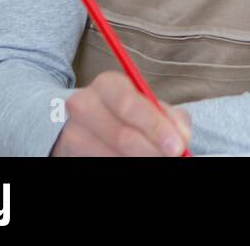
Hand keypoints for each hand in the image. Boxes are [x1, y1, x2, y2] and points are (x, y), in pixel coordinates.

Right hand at [52, 71, 191, 155]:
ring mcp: (72, 131)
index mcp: (107, 84)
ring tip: (156, 160)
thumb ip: (170, 117)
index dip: (155, 127)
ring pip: (110, 154)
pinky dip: (122, 165)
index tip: (177, 146)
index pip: (129, 104)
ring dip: (139, 161)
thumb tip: (182, 137)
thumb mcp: (149, 107)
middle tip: (173, 156)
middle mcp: (84, 104)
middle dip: (152, 150)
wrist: (87, 124)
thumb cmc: (128, 113)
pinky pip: (100, 162)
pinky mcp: (67, 152)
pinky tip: (135, 162)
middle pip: (121, 134)